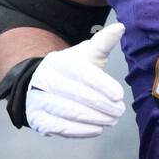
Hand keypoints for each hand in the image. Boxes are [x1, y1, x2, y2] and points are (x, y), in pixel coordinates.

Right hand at [26, 23, 126, 137]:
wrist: (43, 87)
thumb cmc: (72, 71)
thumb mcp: (86, 55)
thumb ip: (103, 43)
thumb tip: (121, 27)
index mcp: (58, 61)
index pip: (82, 73)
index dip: (103, 85)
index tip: (119, 96)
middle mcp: (44, 79)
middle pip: (76, 94)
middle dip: (102, 104)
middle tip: (119, 111)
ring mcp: (37, 100)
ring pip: (69, 112)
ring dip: (94, 118)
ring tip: (112, 121)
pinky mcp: (37, 119)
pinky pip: (60, 127)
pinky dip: (81, 131)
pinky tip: (97, 129)